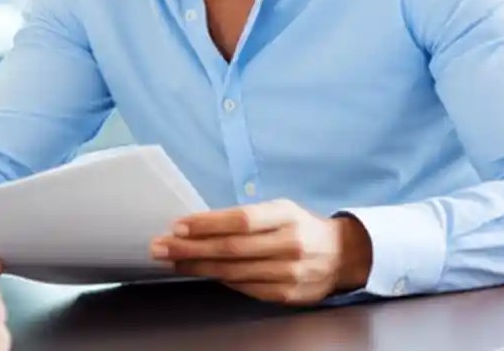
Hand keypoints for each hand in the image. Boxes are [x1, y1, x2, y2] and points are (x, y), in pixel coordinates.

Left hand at [151, 199, 372, 304]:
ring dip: (197, 266)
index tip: (177, 226)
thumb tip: (198, 224)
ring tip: (171, 261)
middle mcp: (289, 244)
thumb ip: (246, 217)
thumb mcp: (281, 209)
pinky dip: (220, 280)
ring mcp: (289, 273)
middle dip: (189, 248)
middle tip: (160, 247)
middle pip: (230, 249)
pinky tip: (201, 272)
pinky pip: (244, 288)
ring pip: (233, 272)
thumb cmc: (302, 227)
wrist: (343, 255)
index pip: (239, 220)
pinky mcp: (286, 295)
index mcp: (286, 216)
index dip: (206, 224)